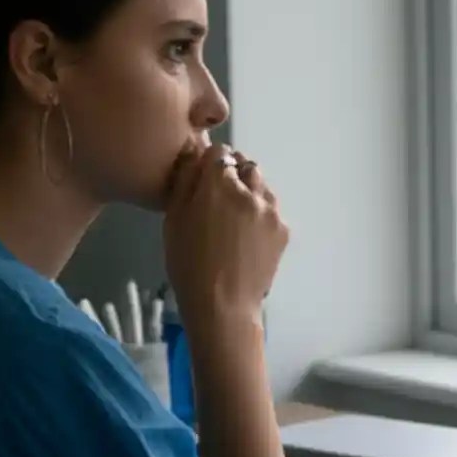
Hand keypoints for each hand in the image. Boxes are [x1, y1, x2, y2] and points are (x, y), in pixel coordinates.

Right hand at [163, 143, 286, 338]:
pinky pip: (272, 212)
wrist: (222, 304)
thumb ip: (186, 180)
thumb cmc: (188, 262)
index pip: (220, 152)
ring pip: (263, 188)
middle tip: (221, 200)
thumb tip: (197, 154)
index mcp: (218, 183)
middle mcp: (250, 189)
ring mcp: (271, 210)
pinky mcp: (283, 230)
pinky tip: (249, 239)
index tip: (205, 178)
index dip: (211, 163)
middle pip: (246, 167)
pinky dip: (262, 217)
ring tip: (236, 220)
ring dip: (251, 194)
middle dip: (234, 176)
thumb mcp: (173, 218)